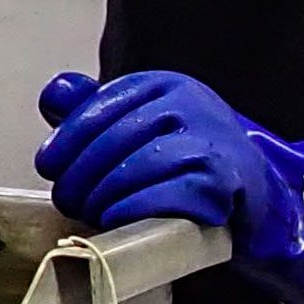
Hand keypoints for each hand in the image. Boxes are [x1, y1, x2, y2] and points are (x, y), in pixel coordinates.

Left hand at [35, 69, 269, 234]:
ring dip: (104, 197)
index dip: (66, 139)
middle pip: (113, 139)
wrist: (253, 187)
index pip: (100, 105)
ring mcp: (210, 140)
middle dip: (81, 177)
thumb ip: (97, 108)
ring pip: (136, 167)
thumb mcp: (144, 122)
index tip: (50, 167)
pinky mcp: (222, 180)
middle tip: (72, 201)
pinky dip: (134, 209)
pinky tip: (117, 219)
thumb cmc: (189, 157)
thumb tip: (56, 96)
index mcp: (165, 84)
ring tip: (94, 213)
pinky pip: (165, 194)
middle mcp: (191, 103)